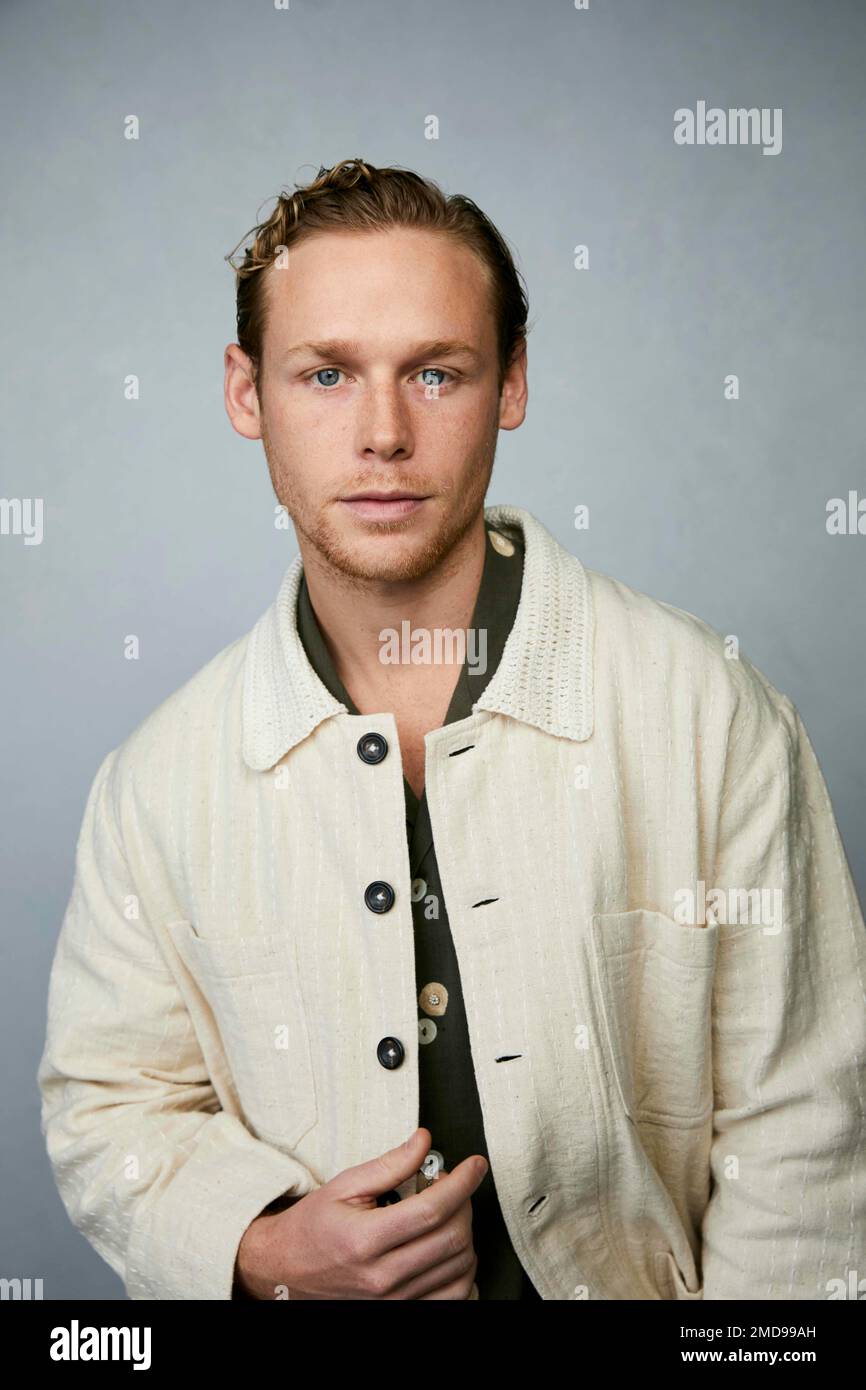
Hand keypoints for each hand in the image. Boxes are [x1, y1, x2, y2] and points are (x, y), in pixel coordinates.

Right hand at [234, 1127, 485, 1298]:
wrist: (287, 1270)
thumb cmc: (314, 1226)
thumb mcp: (345, 1184)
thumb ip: (390, 1164)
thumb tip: (424, 1142)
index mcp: (365, 1240)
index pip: (432, 1209)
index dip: (462, 1183)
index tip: (475, 1165)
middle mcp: (382, 1277)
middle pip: (451, 1238)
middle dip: (464, 1202)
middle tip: (451, 1184)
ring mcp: (394, 1301)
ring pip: (459, 1267)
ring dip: (466, 1233)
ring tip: (447, 1213)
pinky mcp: (402, 1312)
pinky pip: (455, 1296)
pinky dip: (464, 1269)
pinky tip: (450, 1247)